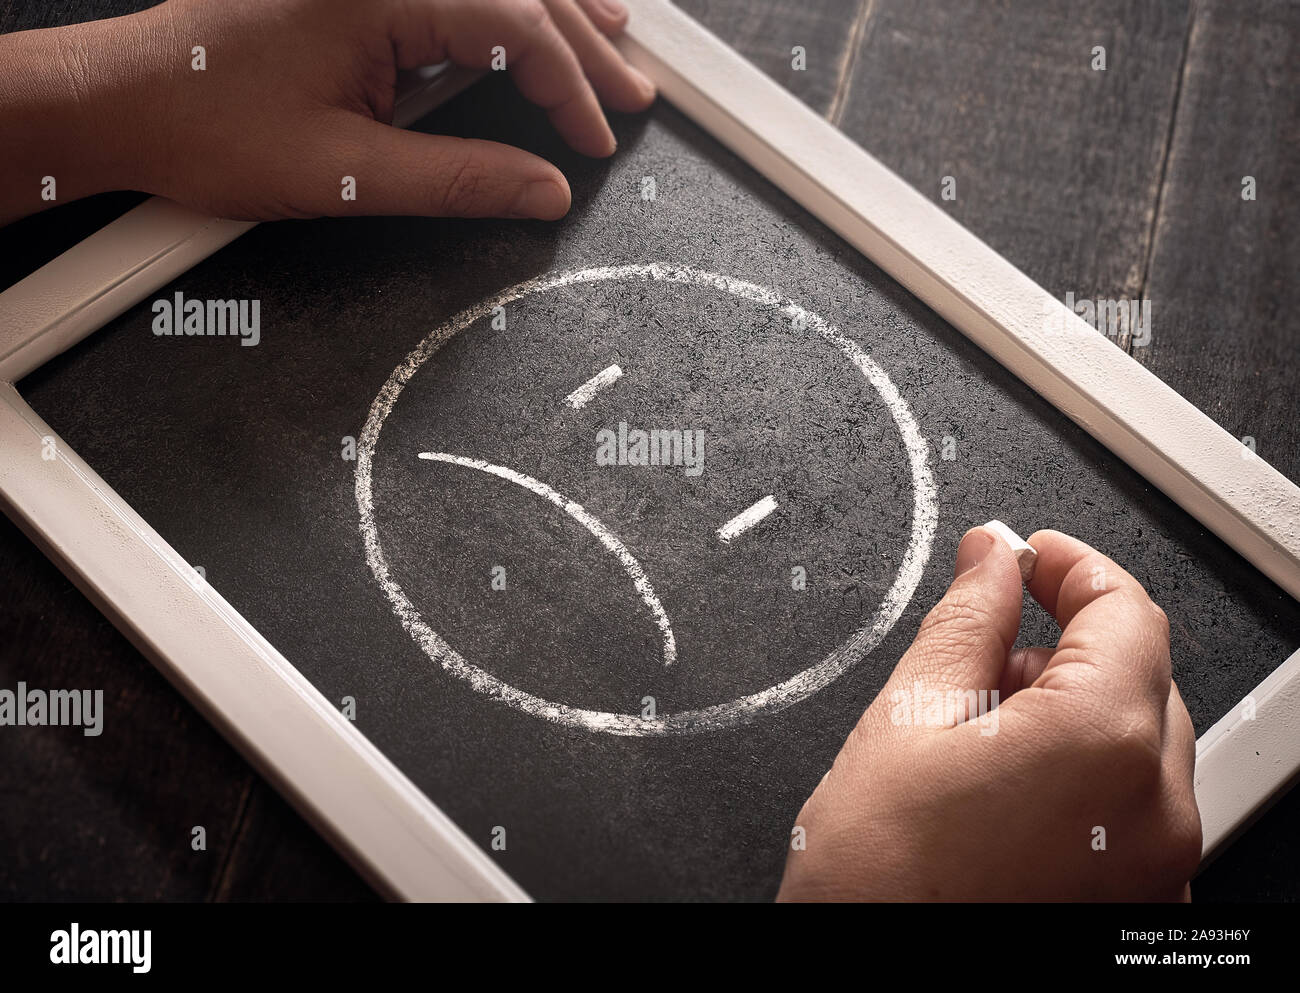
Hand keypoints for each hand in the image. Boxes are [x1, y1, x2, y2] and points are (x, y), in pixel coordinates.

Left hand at [0, 0, 654, 225]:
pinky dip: (504, 13)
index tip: (596, 139)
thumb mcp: (347, 173)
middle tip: (632, 94)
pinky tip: (535, 21)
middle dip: (583, 44)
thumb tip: (541, 190)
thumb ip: (459, 179)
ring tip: (615, 45)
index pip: (512, 25)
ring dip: (556, 15)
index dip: (568, 86)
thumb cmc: (209, 126)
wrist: (124, 103)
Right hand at [778, 527, 1201, 900]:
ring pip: (1139, 742)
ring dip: (1073, 712)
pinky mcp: (1142, 907)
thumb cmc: (877, 884)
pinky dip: (1086, 777)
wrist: (869, 986)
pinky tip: (1005, 793)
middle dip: (1066, 644)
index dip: (1070, 567)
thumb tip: (990, 557)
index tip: (1028, 557)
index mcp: (1103, 744)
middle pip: (1140, 675)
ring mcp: (1159, 870)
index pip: (1126, 609)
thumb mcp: (907, 720)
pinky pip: (1136, 808)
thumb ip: (965, 619)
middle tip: (982, 651)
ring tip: (976, 739)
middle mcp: (1158, 812)